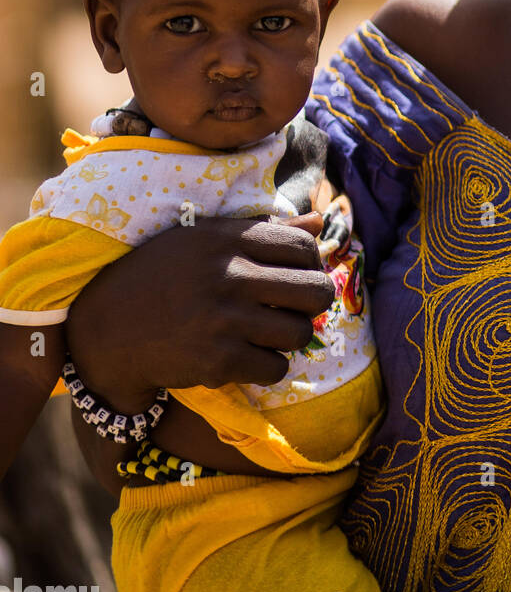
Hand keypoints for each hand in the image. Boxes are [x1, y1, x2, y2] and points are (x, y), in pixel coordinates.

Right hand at [65, 213, 333, 412]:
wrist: (109, 328)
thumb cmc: (163, 276)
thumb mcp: (206, 239)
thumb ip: (265, 230)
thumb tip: (320, 223)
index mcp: (228, 240)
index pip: (304, 248)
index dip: (312, 264)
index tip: (299, 275)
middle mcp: (229, 276)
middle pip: (315, 291)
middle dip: (314, 303)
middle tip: (295, 309)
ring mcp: (223, 320)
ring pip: (300, 333)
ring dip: (291, 337)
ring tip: (270, 333)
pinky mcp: (216, 361)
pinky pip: (275, 368)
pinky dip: (269, 366)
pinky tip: (250, 356)